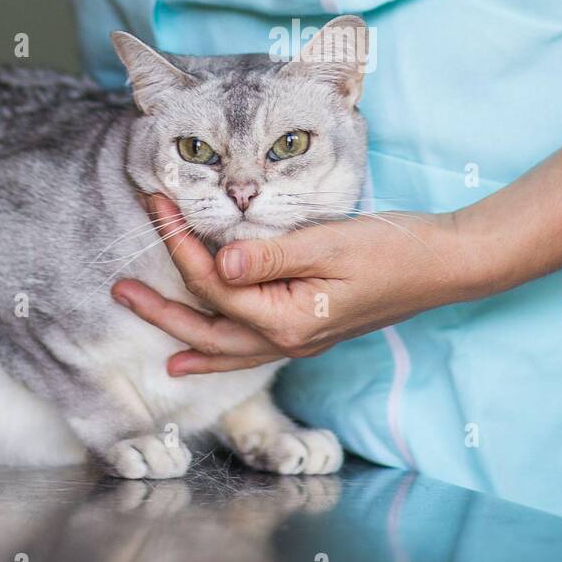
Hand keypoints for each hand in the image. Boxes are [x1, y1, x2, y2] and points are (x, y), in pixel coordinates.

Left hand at [110, 194, 470, 374]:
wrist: (443, 265)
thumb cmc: (393, 250)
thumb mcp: (330, 244)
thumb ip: (271, 257)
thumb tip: (216, 265)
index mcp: (289, 319)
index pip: (216, 285)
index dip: (181, 246)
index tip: (158, 207)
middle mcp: (288, 340)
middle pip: (206, 327)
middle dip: (160, 305)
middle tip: (118, 286)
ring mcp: (297, 341)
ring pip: (222, 344)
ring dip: (178, 328)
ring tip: (140, 315)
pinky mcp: (307, 329)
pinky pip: (246, 348)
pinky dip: (214, 350)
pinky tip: (192, 355)